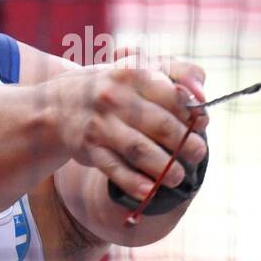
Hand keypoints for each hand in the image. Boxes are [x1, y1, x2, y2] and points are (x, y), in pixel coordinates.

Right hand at [43, 52, 208, 202]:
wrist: (57, 105)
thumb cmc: (112, 87)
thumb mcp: (140, 69)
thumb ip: (179, 73)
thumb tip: (203, 94)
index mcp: (132, 73)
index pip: (172, 94)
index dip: (193, 113)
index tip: (202, 124)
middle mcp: (113, 97)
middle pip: (160, 124)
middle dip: (185, 144)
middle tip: (198, 154)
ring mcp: (100, 124)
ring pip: (139, 149)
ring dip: (164, 167)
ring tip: (178, 177)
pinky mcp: (88, 149)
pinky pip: (115, 169)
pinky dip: (134, 183)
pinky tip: (150, 191)